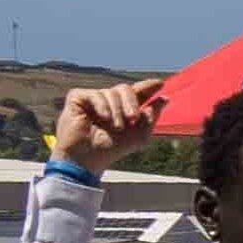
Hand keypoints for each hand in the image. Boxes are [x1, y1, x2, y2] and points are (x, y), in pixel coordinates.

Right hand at [42, 75, 161, 173]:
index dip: (148, 86)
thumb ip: (151, 116)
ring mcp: (93, 99)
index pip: (137, 92)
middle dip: (132, 102)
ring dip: (117, 110)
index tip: (160, 84)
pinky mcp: (78, 98)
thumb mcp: (140, 135)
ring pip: (112, 92)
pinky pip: (95, 94)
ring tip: (116, 127)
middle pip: (125, 88)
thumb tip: (164, 99)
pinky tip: (103, 118)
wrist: (88, 158)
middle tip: (133, 118)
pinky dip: (102, 106)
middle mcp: (109, 102)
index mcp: (123, 109)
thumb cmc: (112, 149)